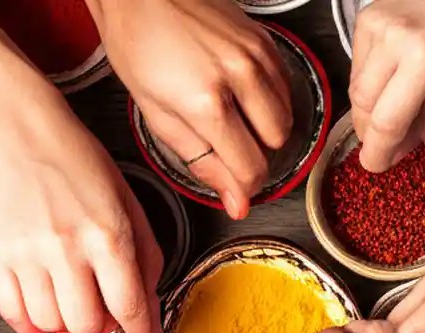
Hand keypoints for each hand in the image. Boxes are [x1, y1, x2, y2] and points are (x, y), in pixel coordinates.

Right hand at [0, 96, 162, 332]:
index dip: (140, 330)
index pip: (129, 308)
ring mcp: (26, 255)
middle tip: (102, 308)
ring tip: (71, 300)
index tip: (140, 331)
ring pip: (50, 324)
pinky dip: (30, 327)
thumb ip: (147, 261)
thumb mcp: (130, 206)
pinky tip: (42, 321)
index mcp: (108, 236)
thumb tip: (149, 311)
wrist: (25, 136)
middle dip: (101, 325)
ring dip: (66, 323)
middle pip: (86, 325)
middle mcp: (66, 249)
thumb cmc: (81, 166)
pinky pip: (12, 313)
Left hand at [93, 0, 291, 218]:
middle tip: (226, 146)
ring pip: (286, 116)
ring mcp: (257, 55)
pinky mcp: (266, 40)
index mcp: (207, 102)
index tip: (236, 192)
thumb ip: (201, 161)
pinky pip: (285, 87)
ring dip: (265, 128)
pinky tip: (242, 95)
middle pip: (276, 143)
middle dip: (255, 154)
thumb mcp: (157, 116)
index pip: (250, 167)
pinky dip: (270, 100)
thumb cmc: (138, 46)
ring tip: (232, 118)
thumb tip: (234, 199)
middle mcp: (240, 76)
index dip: (244, 188)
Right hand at [351, 0, 424, 170]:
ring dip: (365, 119)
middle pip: (379, 115)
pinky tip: (381, 87)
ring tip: (377, 126)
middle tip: (374, 160)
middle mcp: (414, 47)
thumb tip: (401, 144)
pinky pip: (356, 69)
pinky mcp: (366, 21)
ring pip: (359, 95)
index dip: (398, 150)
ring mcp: (384, 32)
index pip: (413, 123)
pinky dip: (365, 87)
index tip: (389, 162)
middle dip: (374, 146)